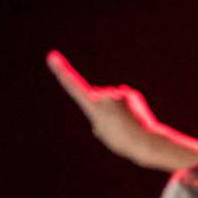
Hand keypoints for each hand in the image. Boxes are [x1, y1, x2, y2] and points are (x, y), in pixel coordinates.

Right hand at [46, 51, 162, 159]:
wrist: (145, 141)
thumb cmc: (121, 140)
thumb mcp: (102, 130)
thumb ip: (99, 113)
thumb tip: (111, 96)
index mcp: (93, 107)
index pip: (73, 86)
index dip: (61, 71)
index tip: (52, 56)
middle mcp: (104, 96)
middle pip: (95, 99)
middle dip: (102, 110)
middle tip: (114, 126)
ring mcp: (117, 93)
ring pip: (110, 100)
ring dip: (116, 110)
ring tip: (125, 123)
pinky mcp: (129, 93)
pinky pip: (122, 99)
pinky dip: (126, 107)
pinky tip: (133, 117)